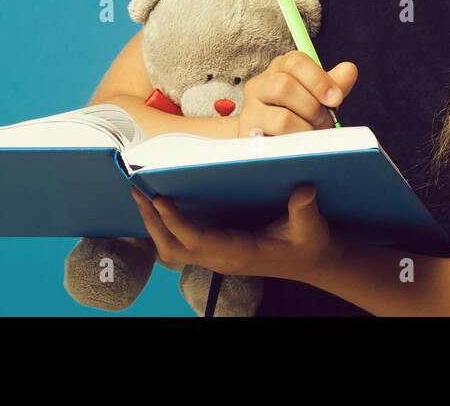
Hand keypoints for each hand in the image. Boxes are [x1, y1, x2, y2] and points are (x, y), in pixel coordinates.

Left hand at [130, 183, 342, 282]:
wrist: (310, 261)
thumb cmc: (307, 242)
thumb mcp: (311, 227)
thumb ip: (305, 209)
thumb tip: (304, 189)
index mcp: (239, 252)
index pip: (198, 240)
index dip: (176, 221)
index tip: (159, 199)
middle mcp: (222, 257)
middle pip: (173, 248)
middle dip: (153, 223)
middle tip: (138, 192)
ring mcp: (217, 256)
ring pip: (173, 248)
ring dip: (155, 225)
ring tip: (141, 196)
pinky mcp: (216, 250)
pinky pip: (181, 243)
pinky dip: (166, 226)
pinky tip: (160, 205)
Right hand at [231, 51, 357, 138]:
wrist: (271, 142)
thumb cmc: (298, 116)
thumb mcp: (318, 97)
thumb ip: (334, 85)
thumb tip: (349, 70)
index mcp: (280, 69)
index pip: (295, 61)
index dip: (319, 79)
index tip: (337, 98)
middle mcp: (260, 85)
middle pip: (284, 86)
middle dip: (311, 107)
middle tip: (323, 121)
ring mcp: (250, 110)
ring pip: (281, 118)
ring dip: (304, 129)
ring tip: (311, 134)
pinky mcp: (248, 136)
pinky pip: (275, 143)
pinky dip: (295, 144)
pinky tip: (299, 144)